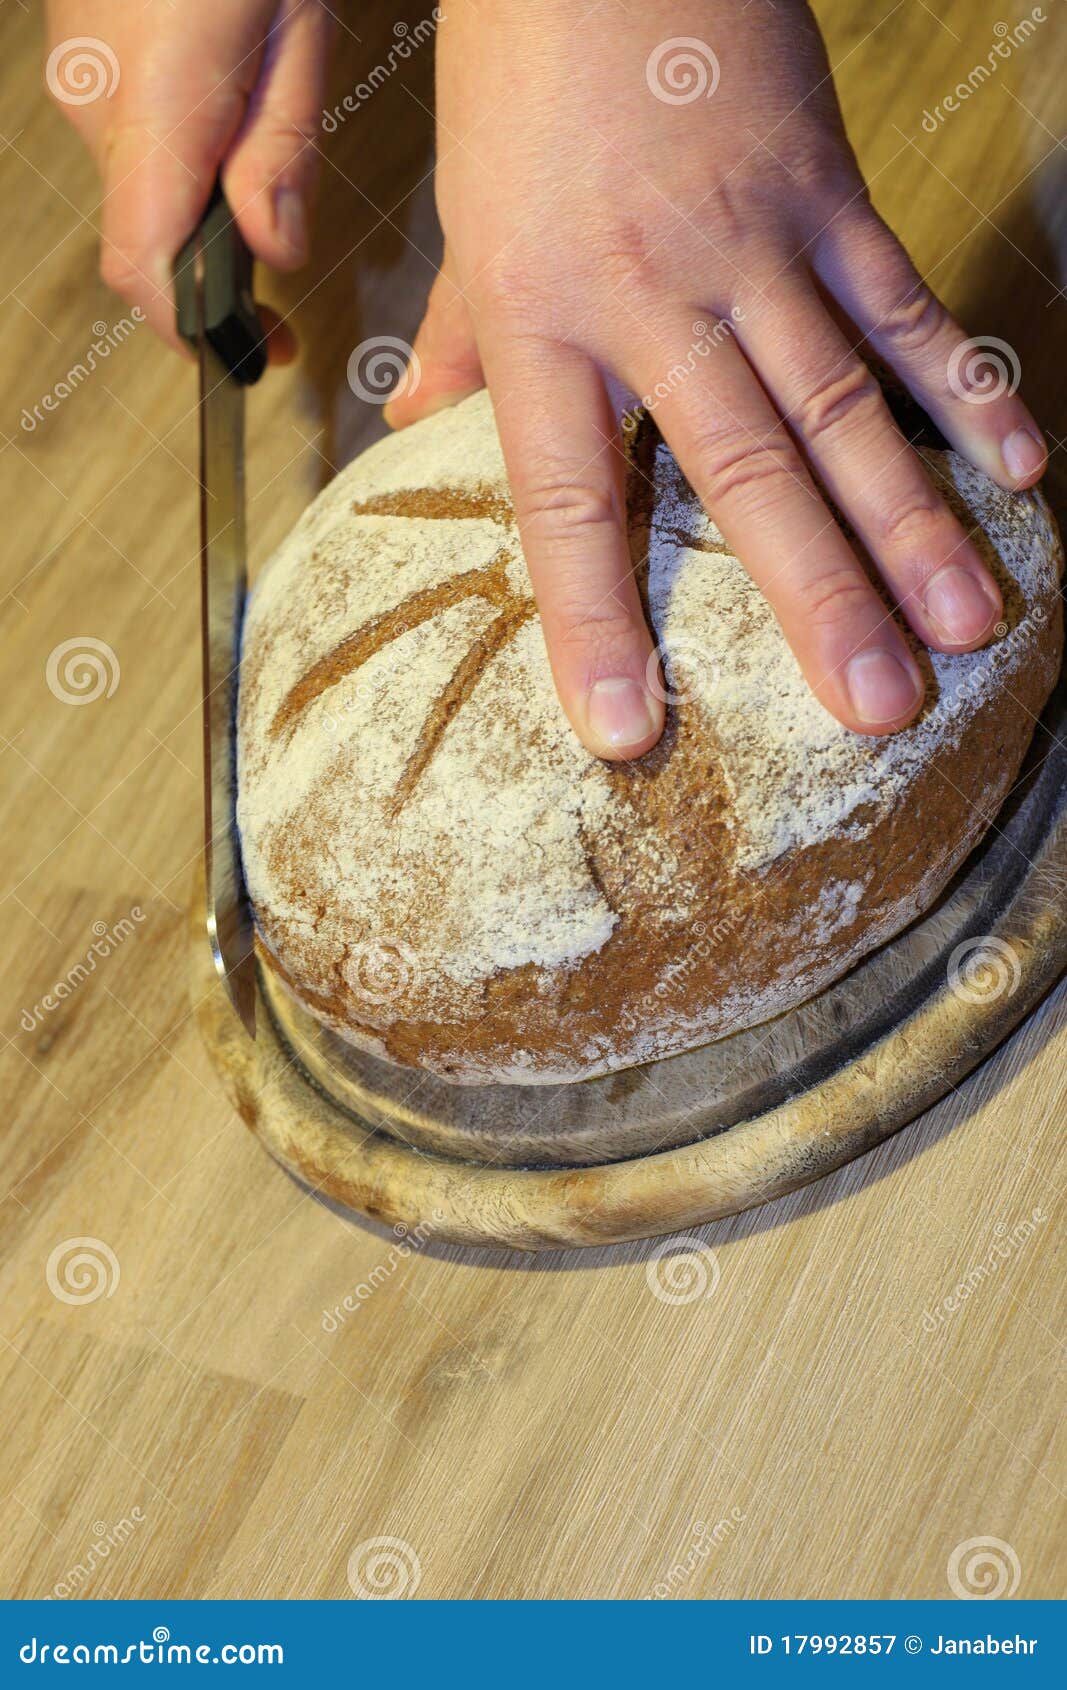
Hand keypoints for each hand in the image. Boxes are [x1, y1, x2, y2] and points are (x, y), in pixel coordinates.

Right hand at [44, 0, 331, 358]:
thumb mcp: (299, 36)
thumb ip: (282, 153)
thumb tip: (276, 252)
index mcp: (158, 106)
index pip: (146, 268)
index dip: (191, 333)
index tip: (247, 356)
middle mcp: (98, 103)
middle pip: (143, 239)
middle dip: (212, 274)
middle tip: (279, 299)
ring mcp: (79, 81)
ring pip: (139, 191)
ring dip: (199, 207)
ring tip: (264, 140)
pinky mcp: (79, 60)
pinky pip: (128, 143)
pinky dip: (179, 160)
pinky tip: (226, 109)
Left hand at [388, 0, 1047, 756]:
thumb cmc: (519, 74)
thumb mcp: (468, 218)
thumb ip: (462, 343)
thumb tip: (423, 438)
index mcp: (541, 314)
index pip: (565, 499)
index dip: (597, 622)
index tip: (625, 732)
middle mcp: (650, 296)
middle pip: (744, 469)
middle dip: (815, 598)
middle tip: (875, 708)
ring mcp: (753, 243)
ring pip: (844, 402)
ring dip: (911, 521)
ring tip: (965, 625)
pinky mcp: (828, 192)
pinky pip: (901, 304)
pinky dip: (959, 387)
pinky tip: (1019, 469)